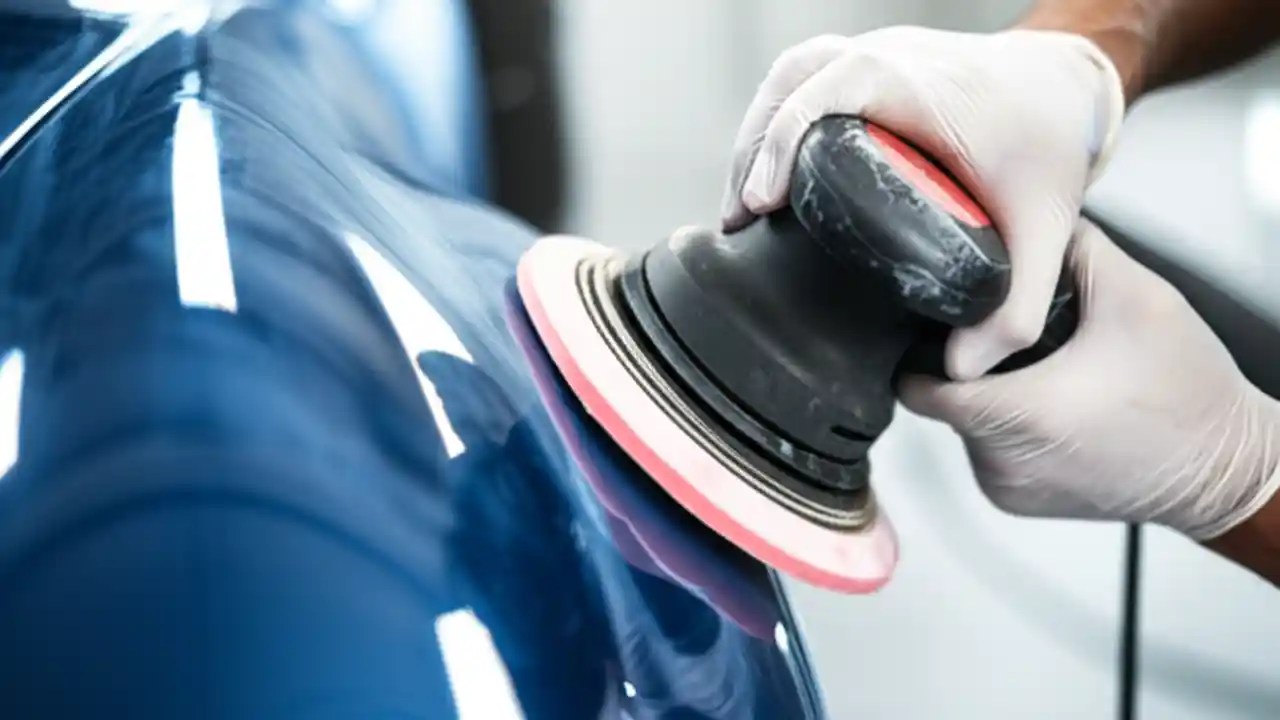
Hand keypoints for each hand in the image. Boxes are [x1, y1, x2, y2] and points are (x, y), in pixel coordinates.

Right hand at [722, 26, 1125, 379]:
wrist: (1067, 84)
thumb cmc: (1051, 137)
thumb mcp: (1044, 228)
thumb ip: (1014, 309)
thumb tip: (961, 369)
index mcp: (920, 86)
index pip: (824, 95)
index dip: (779, 145)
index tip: (760, 203)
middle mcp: (890, 57)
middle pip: (790, 82)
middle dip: (752, 149)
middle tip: (739, 215)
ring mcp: (875, 52)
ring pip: (789, 76)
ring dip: (757, 133)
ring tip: (743, 201)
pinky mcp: (866, 61)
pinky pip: (803, 78)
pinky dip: (776, 119)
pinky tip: (769, 169)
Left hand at [899, 221, 1279, 540]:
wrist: (1228, 468)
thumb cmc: (1189, 394)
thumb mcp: (1134, 295)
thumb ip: (1071, 247)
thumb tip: (1026, 216)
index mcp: (1017, 416)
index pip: (918, 385)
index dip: (922, 348)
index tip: (941, 322)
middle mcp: (1001, 461)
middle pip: (942, 399)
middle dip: (967, 363)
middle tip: (1007, 336)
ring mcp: (1007, 487)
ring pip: (964, 425)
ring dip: (987, 393)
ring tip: (1037, 368)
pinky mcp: (1017, 500)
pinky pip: (988, 450)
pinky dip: (1006, 425)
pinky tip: (1047, 401)